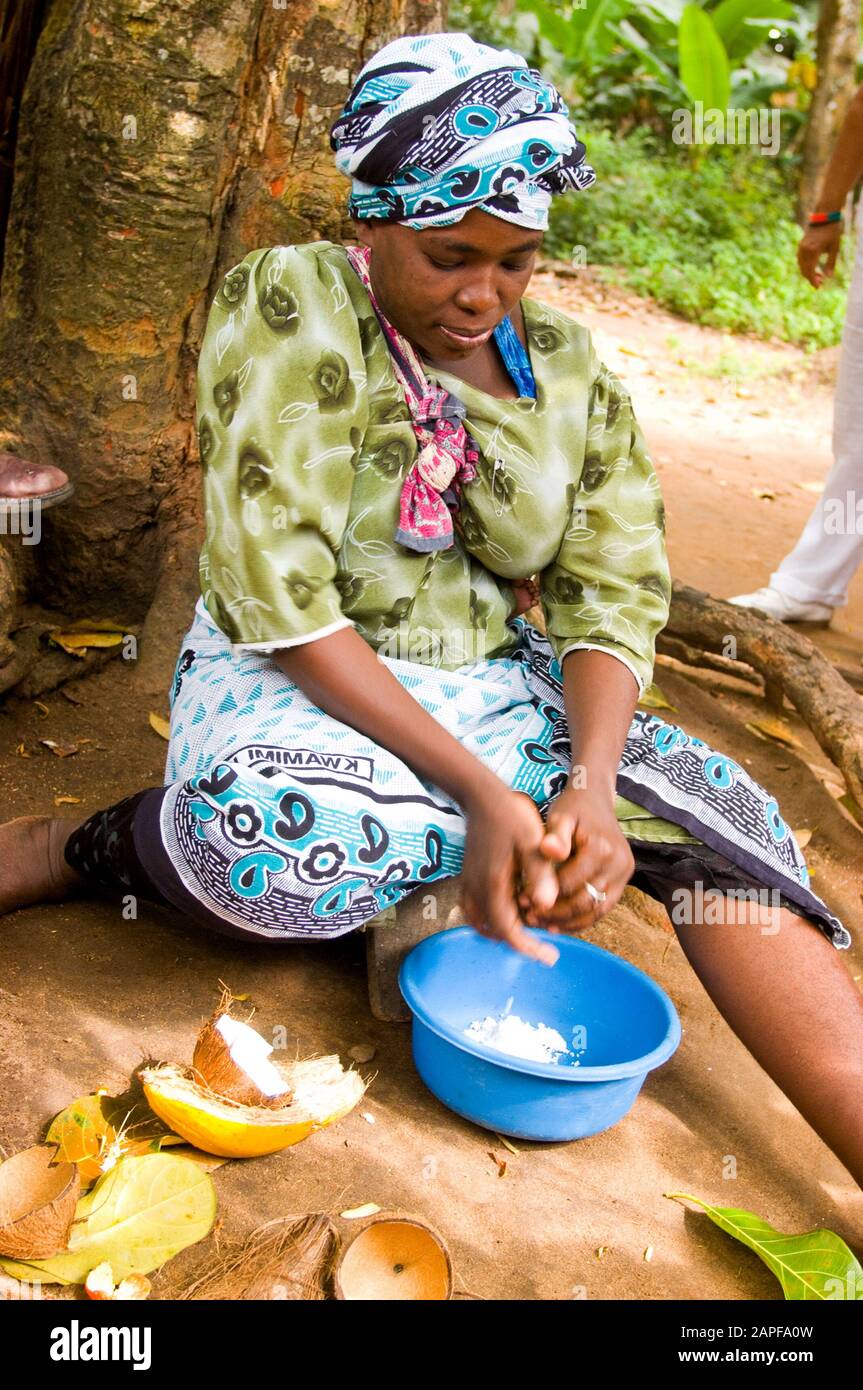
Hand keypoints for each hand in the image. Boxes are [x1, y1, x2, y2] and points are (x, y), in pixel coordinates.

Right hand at [460, 787, 561, 964]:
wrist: (482, 796)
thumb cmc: (511, 816)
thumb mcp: (532, 842)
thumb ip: (539, 874)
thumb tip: (545, 905)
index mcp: (492, 886)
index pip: (508, 931)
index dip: (528, 948)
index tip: (550, 957)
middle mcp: (476, 890)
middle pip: (494, 931)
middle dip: (518, 942)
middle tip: (545, 946)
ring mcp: (469, 884)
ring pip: (481, 923)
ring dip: (502, 932)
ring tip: (529, 932)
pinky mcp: (468, 877)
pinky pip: (474, 910)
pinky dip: (490, 919)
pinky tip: (509, 913)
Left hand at [508, 575, 540, 619]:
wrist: (506, 606)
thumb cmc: (506, 595)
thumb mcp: (510, 587)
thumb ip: (513, 581)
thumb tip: (516, 576)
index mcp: (521, 585)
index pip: (529, 582)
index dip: (529, 583)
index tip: (526, 584)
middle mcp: (525, 590)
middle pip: (534, 587)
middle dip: (534, 588)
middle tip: (530, 589)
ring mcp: (528, 597)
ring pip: (537, 593)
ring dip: (537, 593)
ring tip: (534, 595)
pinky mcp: (529, 604)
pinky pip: (536, 602)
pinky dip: (536, 601)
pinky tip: (532, 602)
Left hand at [517, 786, 633, 932]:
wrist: (596, 800)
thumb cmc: (573, 809)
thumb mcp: (560, 817)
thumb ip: (556, 836)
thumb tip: (548, 849)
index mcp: (601, 848)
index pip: (569, 883)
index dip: (545, 896)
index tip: (523, 902)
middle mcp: (618, 863)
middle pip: (584, 901)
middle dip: (556, 913)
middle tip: (530, 919)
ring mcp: (624, 873)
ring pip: (596, 910)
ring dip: (569, 922)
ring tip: (544, 925)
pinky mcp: (624, 880)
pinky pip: (603, 907)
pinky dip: (583, 919)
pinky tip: (561, 924)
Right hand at [797, 222, 841, 288]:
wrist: (824, 218)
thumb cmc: (831, 232)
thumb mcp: (834, 248)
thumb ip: (831, 263)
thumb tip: (829, 277)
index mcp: (814, 251)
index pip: (810, 270)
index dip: (813, 280)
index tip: (818, 287)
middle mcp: (805, 250)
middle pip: (804, 270)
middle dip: (811, 278)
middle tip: (819, 284)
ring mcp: (801, 248)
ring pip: (801, 266)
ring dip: (808, 273)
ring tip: (818, 276)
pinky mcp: (800, 246)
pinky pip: (800, 261)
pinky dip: (805, 267)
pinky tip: (813, 268)